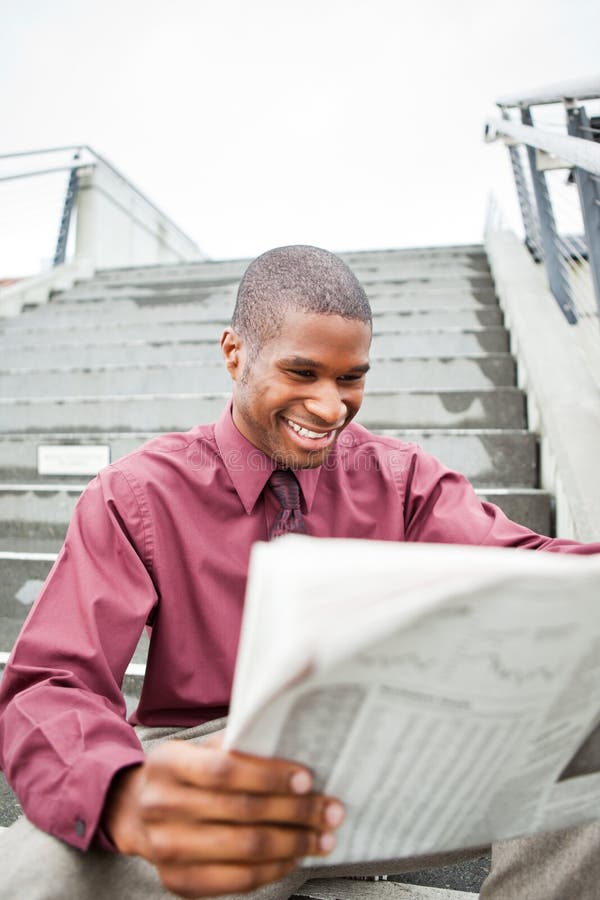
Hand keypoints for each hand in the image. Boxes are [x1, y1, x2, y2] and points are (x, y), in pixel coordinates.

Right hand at [102, 735, 344, 898]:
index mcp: (168, 764)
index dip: (270, 775)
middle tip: (331, 809)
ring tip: (323, 837)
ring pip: (245, 849)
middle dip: (296, 812)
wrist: (135, 811)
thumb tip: (292, 743)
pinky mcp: (178, 881)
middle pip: (242, 812)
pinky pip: (237, 880)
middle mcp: (163, 807)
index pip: (225, 770)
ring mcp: (167, 849)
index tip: (307, 778)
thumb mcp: (198, 747)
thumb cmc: (182, 773)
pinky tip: (295, 856)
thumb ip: (237, 745)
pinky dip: (274, 869)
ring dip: (294, 844)